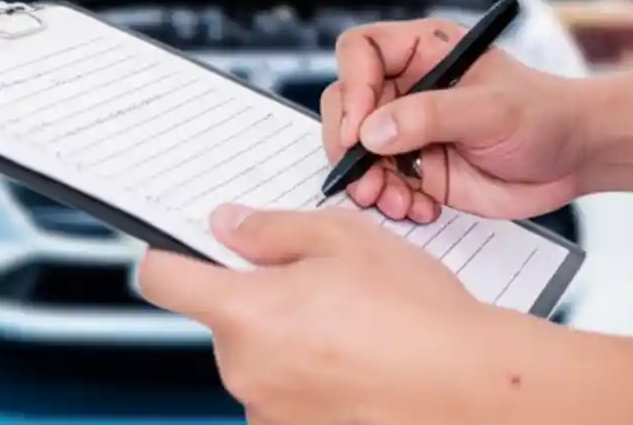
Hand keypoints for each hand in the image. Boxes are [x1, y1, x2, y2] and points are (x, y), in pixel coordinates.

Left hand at [137, 204, 512, 423]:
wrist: (470, 384)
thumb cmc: (414, 311)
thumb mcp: (341, 237)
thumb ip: (269, 229)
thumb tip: (227, 226)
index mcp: (244, 312)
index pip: (162, 280)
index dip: (170, 256)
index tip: (189, 249)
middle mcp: (244, 370)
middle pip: (222, 320)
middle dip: (256, 297)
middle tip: (316, 281)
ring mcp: (270, 410)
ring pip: (257, 357)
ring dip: (286, 339)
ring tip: (349, 324)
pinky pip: (285, 393)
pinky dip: (308, 375)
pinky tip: (355, 360)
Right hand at [321, 18, 589, 222]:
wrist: (572, 158)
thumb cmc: (542, 114)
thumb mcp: (489, 110)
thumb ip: (430, 116)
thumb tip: (372, 133)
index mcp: (422, 51)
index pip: (361, 52)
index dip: (353, 86)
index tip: (360, 128)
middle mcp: (406, 87)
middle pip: (347, 104)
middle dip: (348, 144)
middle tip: (365, 175)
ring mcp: (407, 129)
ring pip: (357, 150)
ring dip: (367, 180)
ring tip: (396, 200)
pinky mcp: (416, 167)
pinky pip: (381, 182)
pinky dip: (391, 200)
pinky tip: (419, 208)